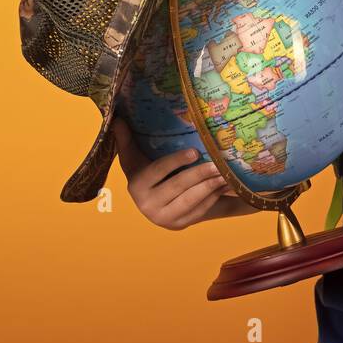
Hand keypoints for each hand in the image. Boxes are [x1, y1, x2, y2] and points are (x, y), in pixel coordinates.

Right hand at [112, 115, 233, 229]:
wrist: (157, 204)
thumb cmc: (147, 173)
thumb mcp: (134, 158)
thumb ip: (125, 140)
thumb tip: (117, 118)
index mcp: (136, 185)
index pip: (158, 171)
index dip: (176, 161)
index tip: (195, 151)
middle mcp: (147, 205)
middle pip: (178, 186)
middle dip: (200, 173)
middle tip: (219, 162)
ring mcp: (164, 218)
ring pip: (191, 200)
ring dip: (211, 186)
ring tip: (225, 173)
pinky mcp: (179, 224)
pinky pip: (199, 210)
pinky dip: (213, 197)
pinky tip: (224, 185)